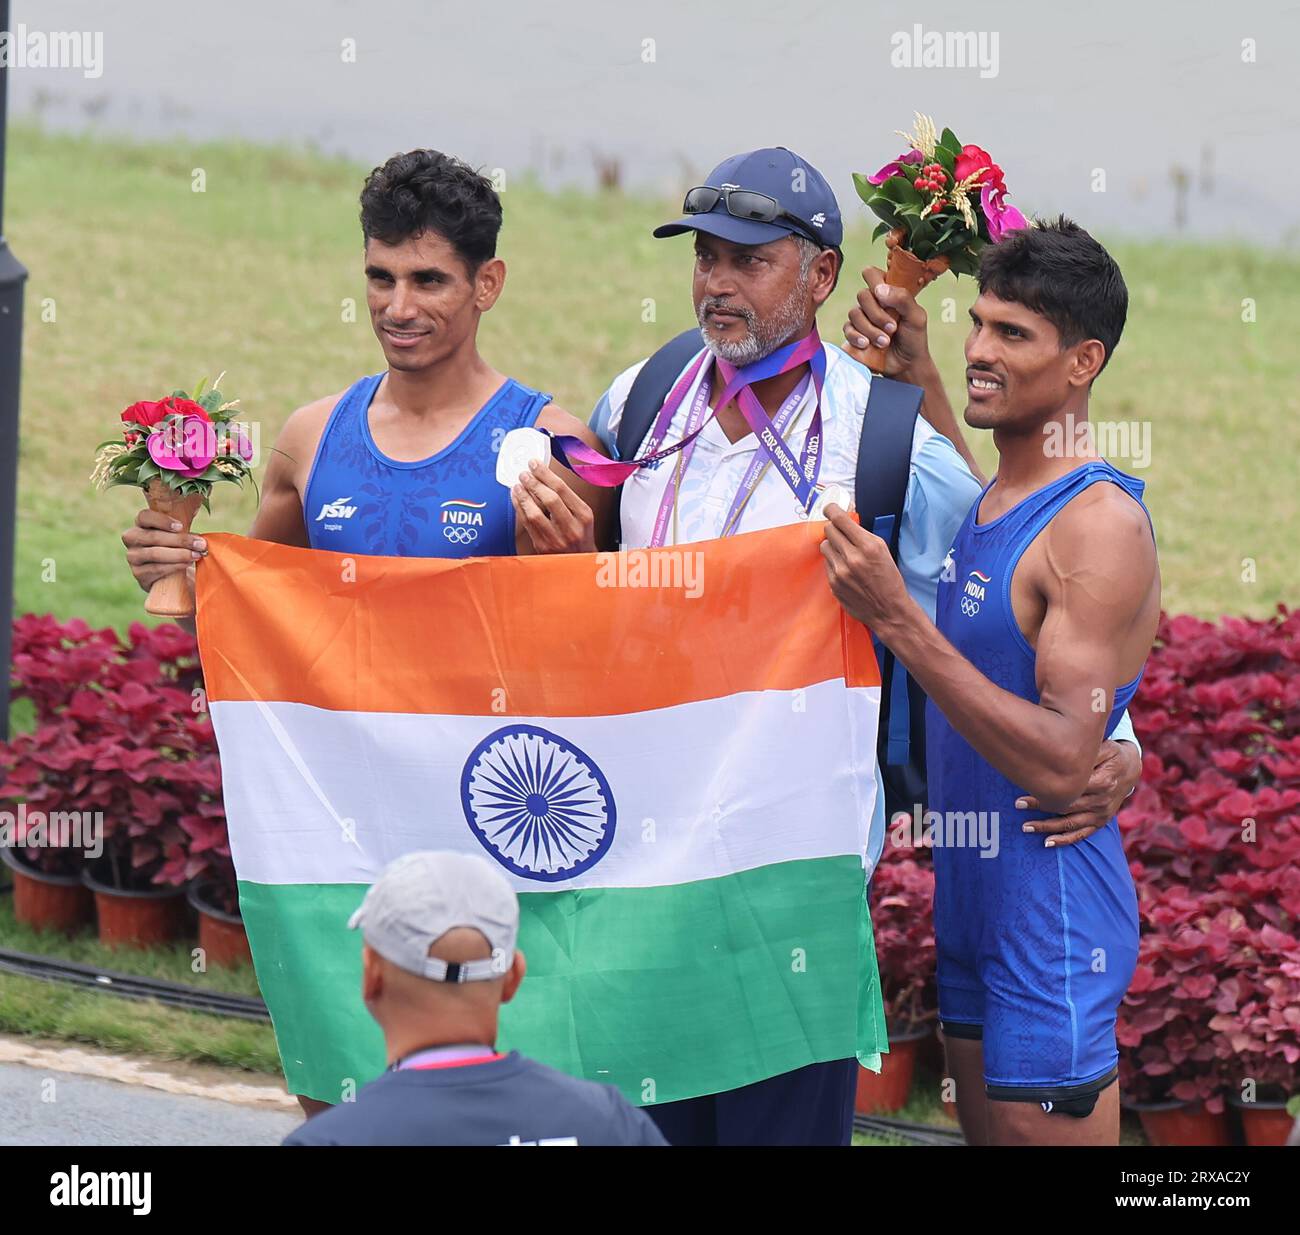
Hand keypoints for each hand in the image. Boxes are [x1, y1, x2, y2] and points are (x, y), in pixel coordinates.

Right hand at [122, 509, 206, 593]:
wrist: (171, 575)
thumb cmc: (175, 548)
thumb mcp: (177, 535)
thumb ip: (182, 529)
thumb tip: (199, 535)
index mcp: (141, 524)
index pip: (145, 517)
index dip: (162, 521)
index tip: (181, 527)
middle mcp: (132, 538)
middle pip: (153, 537)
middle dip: (180, 540)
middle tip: (200, 544)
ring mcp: (133, 556)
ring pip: (155, 554)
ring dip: (179, 554)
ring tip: (197, 555)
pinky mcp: (138, 573)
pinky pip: (156, 569)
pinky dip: (175, 566)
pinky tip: (187, 564)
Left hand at [512, 459, 595, 553]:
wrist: (580, 562)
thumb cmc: (580, 535)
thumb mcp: (582, 515)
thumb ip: (566, 498)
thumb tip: (543, 476)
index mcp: (583, 515)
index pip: (562, 489)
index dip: (545, 474)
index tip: (535, 464)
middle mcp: (571, 527)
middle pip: (549, 499)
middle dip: (534, 483)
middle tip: (524, 473)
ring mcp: (556, 539)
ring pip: (535, 513)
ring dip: (523, 496)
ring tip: (518, 485)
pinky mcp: (543, 546)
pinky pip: (527, 524)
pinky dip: (519, 508)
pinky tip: (516, 498)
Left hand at [819, 504, 911, 631]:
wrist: (889, 610)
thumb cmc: (889, 579)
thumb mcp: (883, 550)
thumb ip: (863, 535)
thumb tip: (845, 521)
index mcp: (868, 546)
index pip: (841, 519)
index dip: (832, 510)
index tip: (830, 508)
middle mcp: (852, 557)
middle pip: (829, 530)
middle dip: (834, 529)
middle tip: (841, 533)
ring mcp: (841, 572)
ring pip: (825, 546)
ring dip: (832, 546)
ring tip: (844, 553)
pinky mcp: (834, 584)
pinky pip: (826, 563)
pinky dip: (834, 563)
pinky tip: (846, 570)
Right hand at [843, 250, 932, 380]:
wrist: (906, 365)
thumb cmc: (913, 338)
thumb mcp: (916, 316)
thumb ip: (903, 299)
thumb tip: (880, 289)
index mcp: (888, 292)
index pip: (872, 274)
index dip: (874, 280)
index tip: (883, 295)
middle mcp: (873, 303)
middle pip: (862, 295)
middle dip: (877, 314)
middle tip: (892, 328)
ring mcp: (862, 318)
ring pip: (854, 313)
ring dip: (871, 329)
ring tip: (884, 342)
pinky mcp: (853, 334)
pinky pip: (847, 329)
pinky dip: (857, 337)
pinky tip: (867, 344)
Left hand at [1018, 739, 1141, 846]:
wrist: (1130, 769)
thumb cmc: (1110, 753)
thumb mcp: (1102, 747)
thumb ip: (1085, 752)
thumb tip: (1058, 751)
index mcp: (1104, 781)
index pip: (1072, 788)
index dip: (1049, 790)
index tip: (1026, 786)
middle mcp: (1103, 800)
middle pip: (1068, 806)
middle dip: (1041, 807)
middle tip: (1018, 804)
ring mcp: (1101, 813)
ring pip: (1072, 824)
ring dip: (1048, 827)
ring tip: (1026, 827)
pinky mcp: (1100, 821)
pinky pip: (1082, 834)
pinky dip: (1065, 840)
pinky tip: (1047, 843)